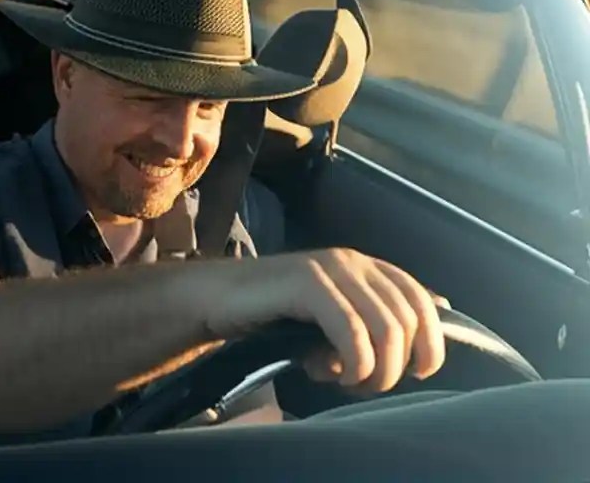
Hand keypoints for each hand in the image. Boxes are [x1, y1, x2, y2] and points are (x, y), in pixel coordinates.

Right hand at [204, 248, 446, 392]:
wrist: (217, 300)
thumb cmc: (273, 315)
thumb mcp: (330, 319)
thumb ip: (370, 323)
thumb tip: (431, 332)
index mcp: (365, 266)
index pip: (421, 300)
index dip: (431, 341)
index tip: (416, 372)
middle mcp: (353, 261)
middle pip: (406, 320)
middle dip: (396, 366)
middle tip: (368, 387)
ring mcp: (330, 268)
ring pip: (384, 328)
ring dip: (376, 370)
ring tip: (352, 384)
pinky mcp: (307, 283)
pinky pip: (351, 329)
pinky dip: (353, 361)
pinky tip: (334, 373)